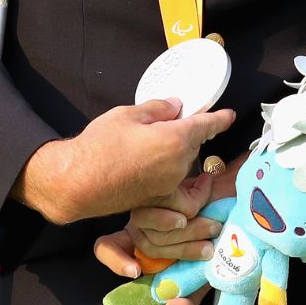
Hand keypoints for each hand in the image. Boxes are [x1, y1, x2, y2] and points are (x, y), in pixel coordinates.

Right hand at [15, 99, 235, 224]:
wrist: (77, 182)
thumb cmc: (98, 146)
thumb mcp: (127, 115)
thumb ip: (157, 108)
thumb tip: (176, 106)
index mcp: (175, 140)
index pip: (206, 125)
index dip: (219, 119)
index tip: (229, 116)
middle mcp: (177, 165)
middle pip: (194, 145)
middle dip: (189, 135)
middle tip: (173, 123)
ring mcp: (168, 185)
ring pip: (184, 165)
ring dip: (177, 155)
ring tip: (153, 143)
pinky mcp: (155, 198)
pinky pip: (172, 182)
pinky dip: (167, 172)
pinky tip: (149, 163)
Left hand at [92, 153, 246, 304]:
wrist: (246, 205)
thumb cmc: (223, 243)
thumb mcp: (205, 281)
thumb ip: (187, 303)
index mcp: (145, 245)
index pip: (106, 246)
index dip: (114, 259)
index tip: (135, 270)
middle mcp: (143, 221)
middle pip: (140, 240)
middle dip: (179, 249)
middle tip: (209, 247)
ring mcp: (154, 199)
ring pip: (151, 223)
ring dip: (187, 232)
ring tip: (214, 226)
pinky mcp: (168, 181)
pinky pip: (167, 201)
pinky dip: (189, 209)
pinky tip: (203, 202)